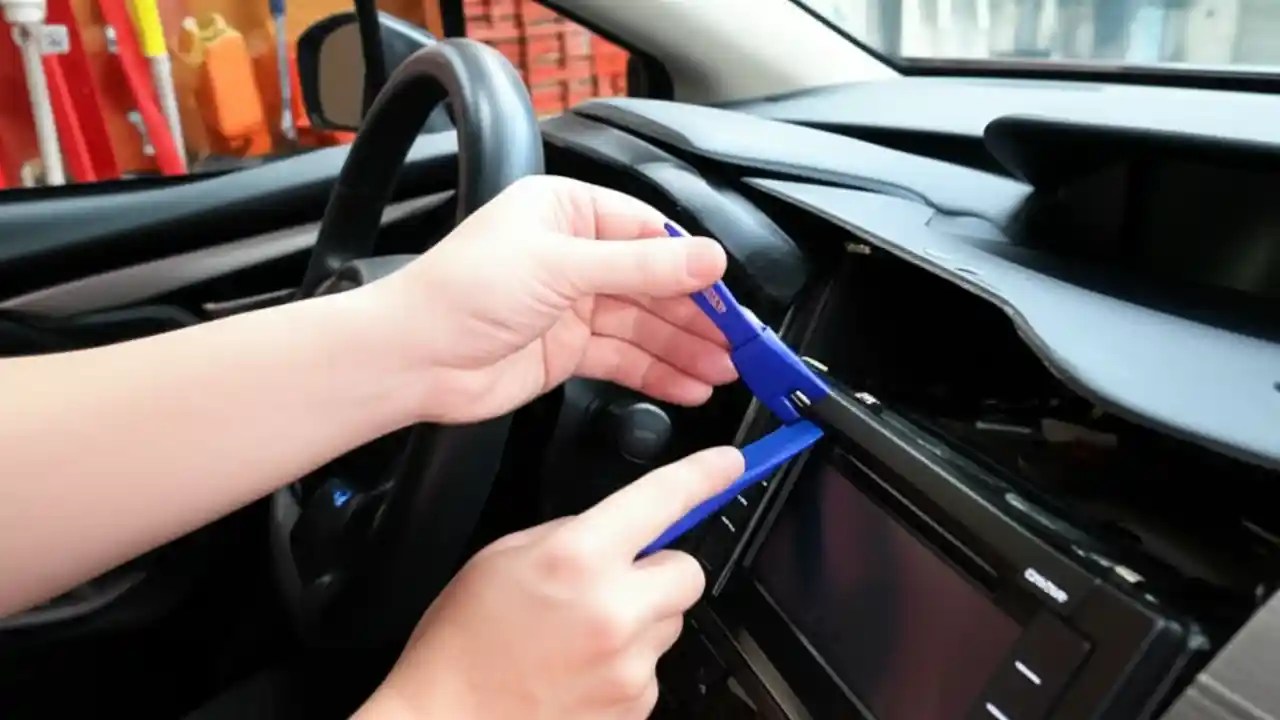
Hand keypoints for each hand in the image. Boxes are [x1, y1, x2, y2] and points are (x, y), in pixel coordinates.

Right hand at [358, 446, 745, 719]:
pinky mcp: (635, 705)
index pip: (663, 499)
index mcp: (578, 558)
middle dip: (660, 569)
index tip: (727, 464)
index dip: (703, 475)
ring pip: (671, 621)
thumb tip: (617, 530)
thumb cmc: (463, 643)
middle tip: (614, 581)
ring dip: (641, 619)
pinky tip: (580, 667)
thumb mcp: (503, 556)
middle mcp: (614, 610)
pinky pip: (653, 667)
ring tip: (580, 634)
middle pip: (687, 570)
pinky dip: (627, 662)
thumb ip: (571, 534)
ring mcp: (629, 664)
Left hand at [367, 175, 735, 423]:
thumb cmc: (461, 292)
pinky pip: (623, 359)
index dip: (692, 265)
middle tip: (739, 343)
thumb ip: (641, 268)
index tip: (728, 293)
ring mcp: (570, 305)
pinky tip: (688, 386)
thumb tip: (704, 259)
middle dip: (696, 315)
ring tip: (725, 371)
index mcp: (567, 212)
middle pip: (652, 284)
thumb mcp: (561, 267)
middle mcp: (572, 255)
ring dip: (684, 349)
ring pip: (643, 326)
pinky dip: (656, 373)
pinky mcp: (565, 351)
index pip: (649, 232)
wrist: (410, 357)